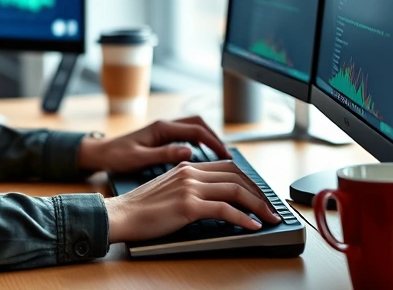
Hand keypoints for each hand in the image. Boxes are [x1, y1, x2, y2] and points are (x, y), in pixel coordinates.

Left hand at [77, 116, 229, 173]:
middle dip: (215, 137)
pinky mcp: (162, 136)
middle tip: (228, 155)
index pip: (196, 131)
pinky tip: (202, 156)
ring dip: (208, 138)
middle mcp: (165, 125)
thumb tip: (190, 151)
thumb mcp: (139, 159)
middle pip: (199, 124)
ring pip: (193, 128)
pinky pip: (186, 134)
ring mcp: (164, 129)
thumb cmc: (116, 157)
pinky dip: (199, 141)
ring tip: (220, 156)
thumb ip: (164, 154)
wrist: (100, 153)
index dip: (214, 142)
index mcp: (162, 128)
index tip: (226, 156)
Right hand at [104, 160, 281, 242]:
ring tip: (269, 218)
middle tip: (271, 208)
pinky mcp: (188, 205)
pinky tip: (252, 226)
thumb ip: (189, 186)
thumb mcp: (168, 189)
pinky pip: (225, 210)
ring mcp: (189, 188)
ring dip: (258, 206)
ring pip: (235, 190)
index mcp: (187, 166)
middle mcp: (190, 172)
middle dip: (259, 193)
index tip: (260, 195)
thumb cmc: (141, 208)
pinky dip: (243, 218)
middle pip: (236, 176)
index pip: (228, 168)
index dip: (249, 181)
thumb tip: (213, 197)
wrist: (121, 215)